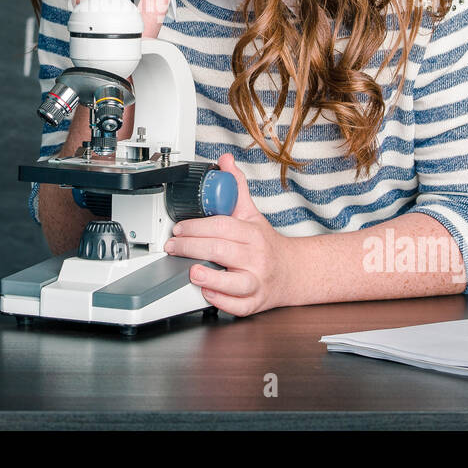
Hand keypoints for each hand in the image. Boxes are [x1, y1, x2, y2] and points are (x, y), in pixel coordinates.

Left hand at [163, 153, 294, 316]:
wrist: (294, 272)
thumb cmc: (267, 245)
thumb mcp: (252, 214)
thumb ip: (236, 188)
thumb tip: (225, 161)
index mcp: (252, 233)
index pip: (222, 226)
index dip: (197, 226)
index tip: (179, 228)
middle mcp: (256, 257)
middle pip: (221, 250)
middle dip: (192, 248)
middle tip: (173, 247)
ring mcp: (257, 281)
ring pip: (234, 282)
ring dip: (210, 277)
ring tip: (192, 271)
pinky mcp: (255, 302)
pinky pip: (239, 306)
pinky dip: (222, 300)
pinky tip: (208, 291)